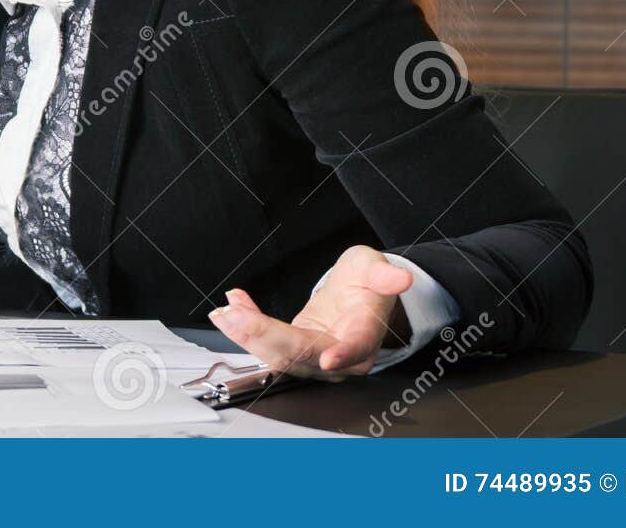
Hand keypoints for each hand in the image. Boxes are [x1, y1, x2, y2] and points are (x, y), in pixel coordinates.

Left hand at [208, 245, 413, 379]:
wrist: (355, 298)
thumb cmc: (366, 283)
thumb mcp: (374, 268)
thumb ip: (383, 275)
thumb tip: (401, 277)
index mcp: (364, 333)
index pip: (356, 347)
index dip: (343, 354)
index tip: (328, 357)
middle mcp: (339, 355)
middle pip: (302, 354)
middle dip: (265, 337)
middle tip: (236, 316)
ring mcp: (314, 358)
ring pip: (278, 355)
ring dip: (246, 335)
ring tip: (225, 313)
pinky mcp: (294, 353)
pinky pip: (266, 346)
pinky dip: (245, 327)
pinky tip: (232, 307)